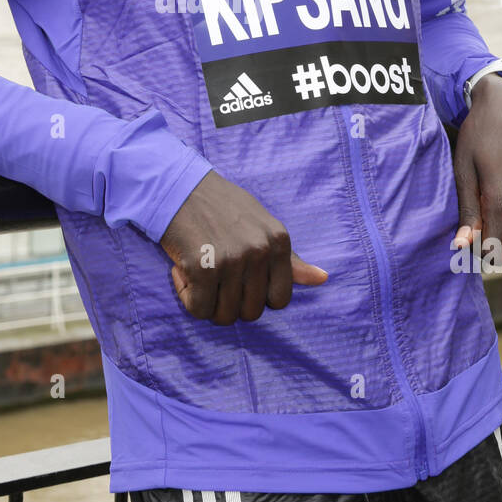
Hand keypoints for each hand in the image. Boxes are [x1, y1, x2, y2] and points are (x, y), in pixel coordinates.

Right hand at [160, 170, 327, 324]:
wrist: (178, 186)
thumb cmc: (222, 207)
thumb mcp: (262, 226)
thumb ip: (288, 259)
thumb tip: (323, 279)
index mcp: (279, 241)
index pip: (280, 300)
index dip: (256, 296)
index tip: (239, 279)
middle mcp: (259, 251)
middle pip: (252, 313)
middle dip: (230, 303)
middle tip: (215, 278)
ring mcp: (232, 260)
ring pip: (225, 316)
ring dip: (208, 302)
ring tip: (199, 274)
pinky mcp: (203, 268)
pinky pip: (199, 310)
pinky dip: (188, 298)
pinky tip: (183, 272)